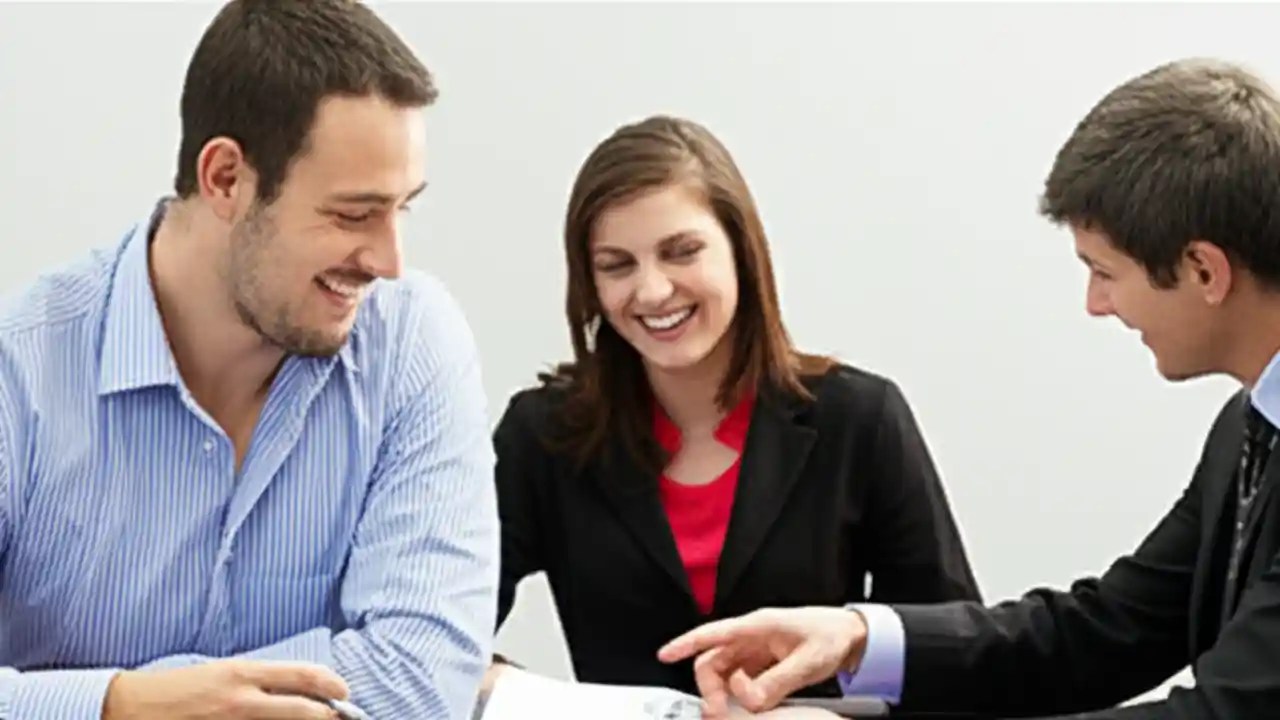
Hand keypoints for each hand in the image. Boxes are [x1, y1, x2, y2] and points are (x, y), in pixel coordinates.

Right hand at [102, 659, 348, 718]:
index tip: (345, 693)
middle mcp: (241, 700)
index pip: (304, 676)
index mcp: (242, 674)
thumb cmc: (179, 689)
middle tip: (339, 717)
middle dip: (329, 716)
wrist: (129, 708)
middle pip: (306, 711)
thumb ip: (261, 682)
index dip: (333, 685)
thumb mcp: (223, 674)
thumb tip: (302, 691)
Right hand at [657, 607, 866, 717]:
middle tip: (717, 710)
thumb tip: (749, 699)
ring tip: (732, 710)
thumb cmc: (831, 636)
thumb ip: (777, 682)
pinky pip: (741, 678)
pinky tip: (747, 703)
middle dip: (709, 684)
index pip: (714, 633)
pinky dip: (738, 692)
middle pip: (714, 658)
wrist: (851, 635)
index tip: (666, 654)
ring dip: (723, 691)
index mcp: (758, 626)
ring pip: (725, 671)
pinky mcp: (764, 662)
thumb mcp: (808, 661)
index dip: (686, 643)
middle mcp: (752, 636)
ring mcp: (757, 649)